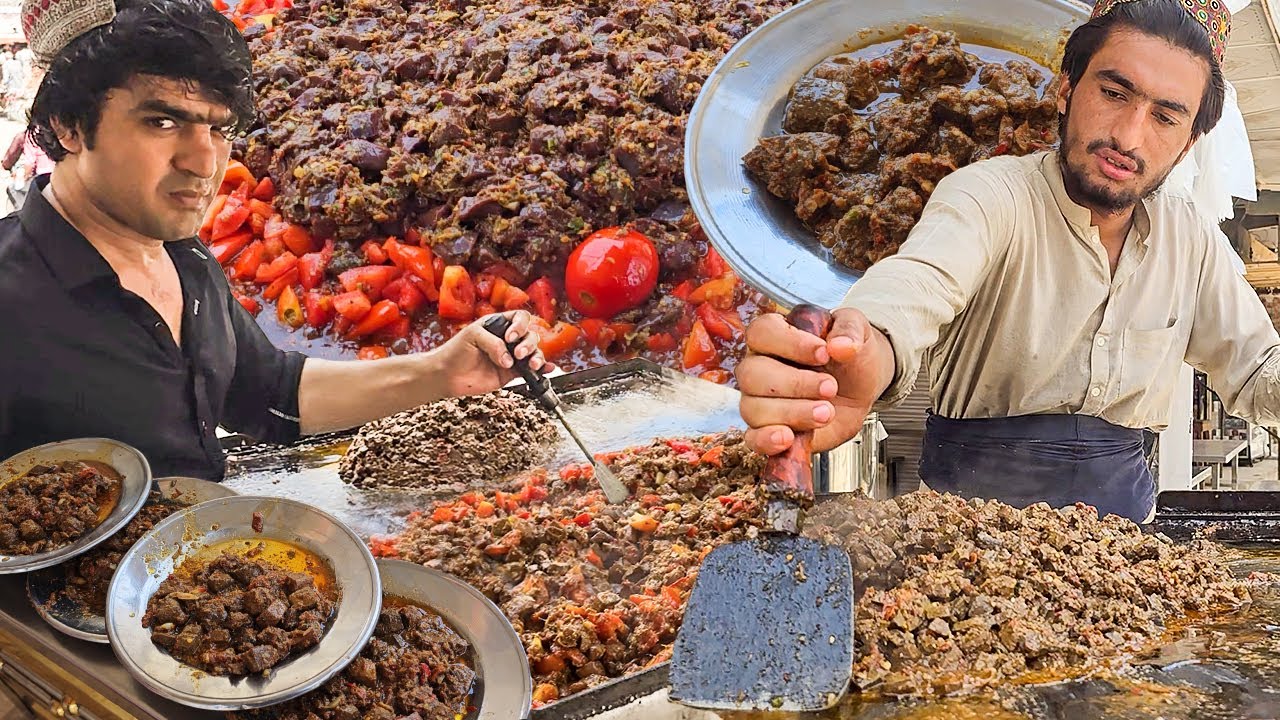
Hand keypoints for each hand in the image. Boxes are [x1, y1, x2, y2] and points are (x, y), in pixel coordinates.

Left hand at [432, 310, 550, 397]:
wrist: (447, 375)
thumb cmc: (456, 350)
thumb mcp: (472, 336)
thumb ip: (493, 343)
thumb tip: (509, 360)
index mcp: (499, 325)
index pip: (520, 318)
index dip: (520, 326)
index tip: (510, 337)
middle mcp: (508, 340)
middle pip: (530, 335)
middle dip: (527, 344)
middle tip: (516, 354)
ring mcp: (511, 357)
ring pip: (533, 353)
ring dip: (537, 356)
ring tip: (531, 365)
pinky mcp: (511, 374)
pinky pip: (530, 371)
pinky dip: (542, 369)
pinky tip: (547, 369)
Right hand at [736, 307, 893, 454]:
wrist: (859, 389)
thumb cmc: (848, 357)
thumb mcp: (857, 331)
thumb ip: (850, 330)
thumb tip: (840, 345)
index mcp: (773, 335)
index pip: (761, 332)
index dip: (790, 344)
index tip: (823, 354)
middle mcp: (759, 367)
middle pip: (752, 374)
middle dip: (794, 384)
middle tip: (830, 387)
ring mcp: (760, 401)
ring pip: (754, 408)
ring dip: (792, 413)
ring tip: (826, 412)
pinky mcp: (769, 430)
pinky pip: (752, 438)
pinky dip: (766, 440)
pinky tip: (787, 438)